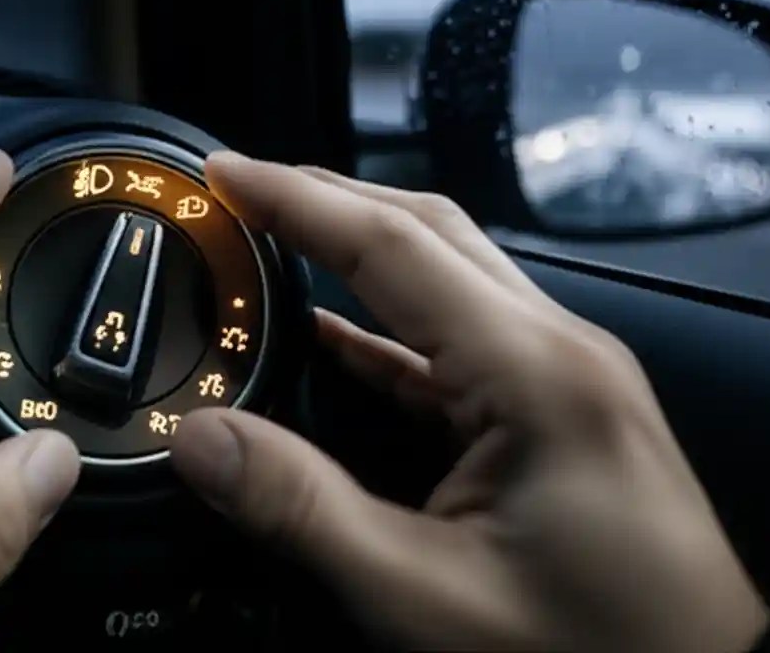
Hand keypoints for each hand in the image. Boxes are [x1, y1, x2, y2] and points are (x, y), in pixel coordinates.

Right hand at [171, 152, 769, 651]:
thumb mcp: (427, 596)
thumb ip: (305, 510)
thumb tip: (203, 439)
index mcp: (538, 373)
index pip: (393, 246)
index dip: (296, 200)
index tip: (225, 174)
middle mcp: (560, 354)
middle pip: (428, 235)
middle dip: (327, 199)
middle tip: (241, 190)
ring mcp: (566, 381)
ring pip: (447, 278)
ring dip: (357, 251)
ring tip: (275, 242)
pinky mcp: (559, 415)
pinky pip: (458, 342)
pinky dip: (386, 324)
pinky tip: (333, 337)